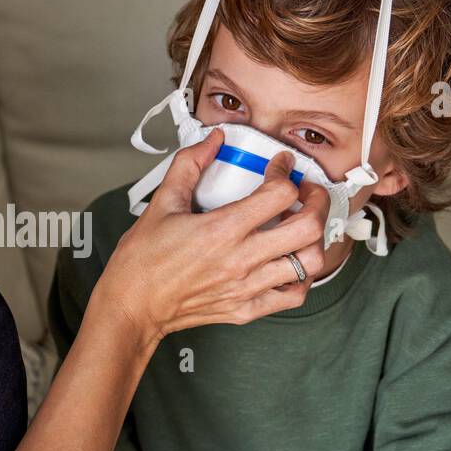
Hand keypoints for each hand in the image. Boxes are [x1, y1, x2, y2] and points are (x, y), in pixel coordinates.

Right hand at [94, 128, 327, 345]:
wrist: (132, 306)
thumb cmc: (142, 262)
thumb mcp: (161, 203)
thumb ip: (189, 165)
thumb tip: (212, 141)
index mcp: (222, 229)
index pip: (279, 193)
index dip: (286, 171)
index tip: (280, 167)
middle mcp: (241, 260)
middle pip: (307, 227)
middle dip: (317, 202)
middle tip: (308, 193)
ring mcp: (247, 287)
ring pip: (309, 263)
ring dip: (313, 239)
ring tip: (302, 227)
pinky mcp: (246, 309)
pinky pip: (293, 295)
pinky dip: (301, 276)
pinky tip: (290, 261)